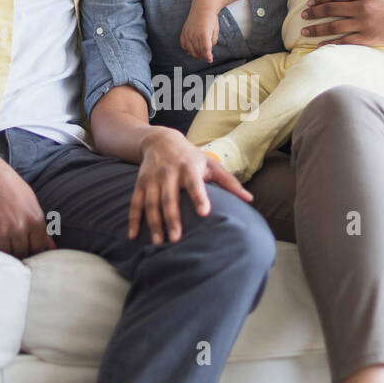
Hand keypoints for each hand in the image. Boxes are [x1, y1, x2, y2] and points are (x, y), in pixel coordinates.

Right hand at [0, 147, 55, 258]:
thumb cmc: (8, 185)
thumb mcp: (31, 202)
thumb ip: (41, 227)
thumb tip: (50, 247)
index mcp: (34, 220)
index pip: (38, 250)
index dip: (33, 252)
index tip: (27, 250)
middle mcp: (19, 228)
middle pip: (22, 254)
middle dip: (18, 252)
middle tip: (12, 245)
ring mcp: (0, 231)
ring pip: (5, 254)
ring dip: (4, 250)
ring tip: (0, 239)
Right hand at [130, 127, 252, 243]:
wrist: (160, 140)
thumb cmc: (192, 157)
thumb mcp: (211, 164)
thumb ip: (229, 183)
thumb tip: (250, 199)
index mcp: (189, 168)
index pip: (195, 184)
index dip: (199, 197)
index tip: (204, 212)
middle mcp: (169, 173)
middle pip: (169, 198)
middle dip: (172, 219)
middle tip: (175, 240)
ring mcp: (152, 179)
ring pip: (151, 203)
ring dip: (154, 223)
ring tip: (158, 243)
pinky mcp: (140, 184)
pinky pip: (135, 203)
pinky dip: (133, 219)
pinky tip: (133, 236)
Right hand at [180, 4, 219, 62]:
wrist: (202, 8)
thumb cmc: (211, 19)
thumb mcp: (216, 31)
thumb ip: (213, 41)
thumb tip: (208, 49)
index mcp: (204, 34)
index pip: (205, 50)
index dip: (208, 57)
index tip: (210, 60)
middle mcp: (194, 35)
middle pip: (198, 51)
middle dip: (203, 56)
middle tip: (207, 56)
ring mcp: (188, 34)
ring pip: (190, 50)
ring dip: (196, 54)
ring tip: (200, 54)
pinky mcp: (184, 32)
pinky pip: (184, 45)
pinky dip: (187, 49)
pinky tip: (192, 49)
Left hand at [300, 0, 383, 46]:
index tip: (310, 2)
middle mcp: (362, 7)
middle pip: (331, 9)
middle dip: (314, 12)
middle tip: (302, 15)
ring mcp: (364, 24)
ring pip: (334, 26)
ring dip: (316, 29)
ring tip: (305, 31)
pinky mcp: (368, 38)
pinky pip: (344, 41)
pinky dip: (330, 43)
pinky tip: (320, 45)